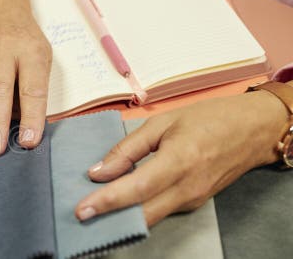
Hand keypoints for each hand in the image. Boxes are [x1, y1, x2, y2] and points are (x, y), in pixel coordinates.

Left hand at [75, 91, 288, 225]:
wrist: (256, 129)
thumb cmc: (211, 118)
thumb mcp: (164, 121)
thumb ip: (128, 148)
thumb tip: (98, 171)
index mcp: (179, 160)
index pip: (136, 189)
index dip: (107, 201)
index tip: (82, 208)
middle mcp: (188, 186)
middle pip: (142, 213)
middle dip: (109, 217)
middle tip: (80, 214)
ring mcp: (194, 199)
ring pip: (151, 216)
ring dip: (122, 215)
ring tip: (94, 208)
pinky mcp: (195, 203)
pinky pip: (161, 211)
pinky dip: (139, 210)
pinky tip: (121, 202)